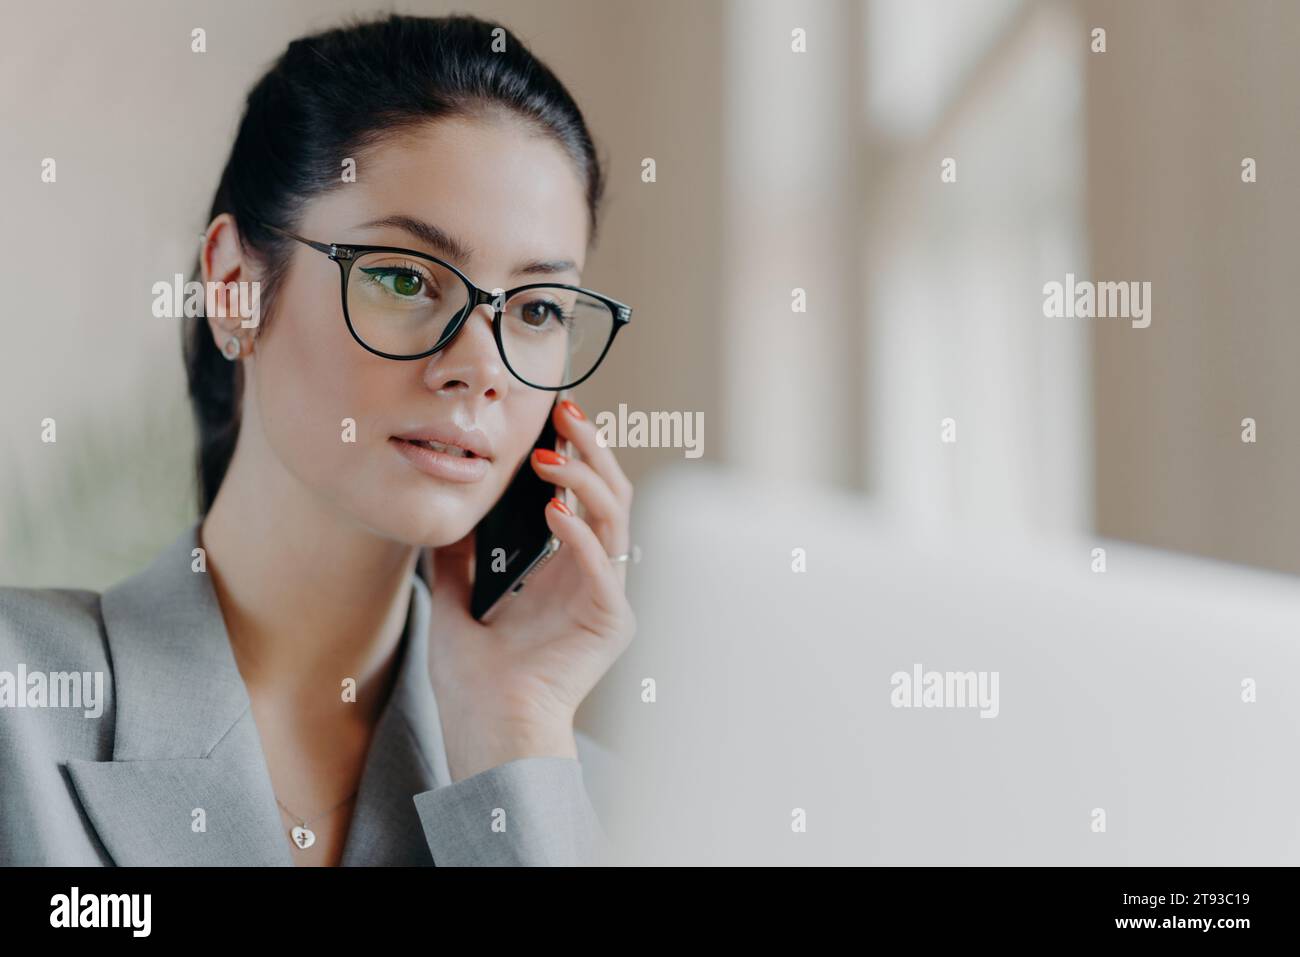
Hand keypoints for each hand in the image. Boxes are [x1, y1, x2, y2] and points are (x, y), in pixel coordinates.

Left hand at [423, 398, 636, 781]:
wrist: (484, 730)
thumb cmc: (474, 680)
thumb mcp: (457, 599)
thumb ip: (461, 556)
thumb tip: (453, 511)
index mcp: (566, 571)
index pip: (583, 496)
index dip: (574, 452)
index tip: (551, 417)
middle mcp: (594, 578)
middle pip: (609, 495)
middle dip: (591, 448)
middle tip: (566, 412)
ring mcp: (607, 598)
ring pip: (616, 519)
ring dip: (585, 480)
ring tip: (549, 458)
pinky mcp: (610, 622)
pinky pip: (602, 565)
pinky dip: (580, 533)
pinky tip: (553, 510)